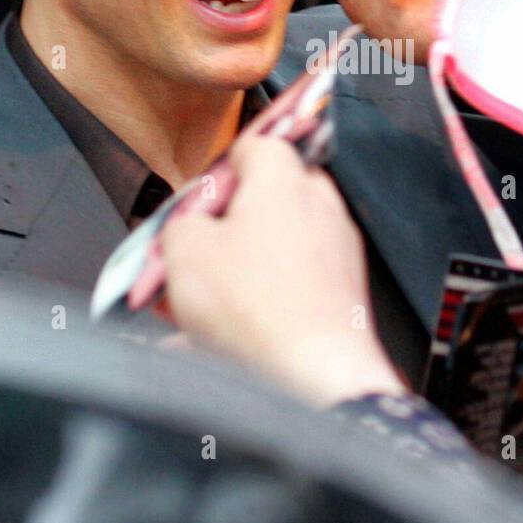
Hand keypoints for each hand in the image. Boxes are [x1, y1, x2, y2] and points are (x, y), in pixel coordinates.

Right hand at [158, 134, 404, 405]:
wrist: (314, 378)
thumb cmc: (258, 311)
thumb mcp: (183, 251)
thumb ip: (179, 224)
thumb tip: (184, 229)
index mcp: (284, 180)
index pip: (255, 144)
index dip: (218, 169)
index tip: (197, 195)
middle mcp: (320, 208)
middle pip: (267, 198)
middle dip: (228, 223)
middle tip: (194, 253)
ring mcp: (338, 252)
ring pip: (278, 246)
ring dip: (242, 267)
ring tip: (203, 304)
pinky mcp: (343, 295)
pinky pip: (293, 286)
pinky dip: (263, 302)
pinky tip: (230, 334)